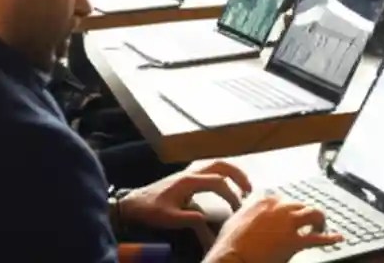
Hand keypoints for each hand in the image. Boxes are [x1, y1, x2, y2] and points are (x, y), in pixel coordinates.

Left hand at [118, 161, 252, 229]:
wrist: (133, 204)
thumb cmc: (150, 211)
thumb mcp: (169, 218)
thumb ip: (189, 219)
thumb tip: (208, 221)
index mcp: (189, 181)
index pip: (219, 182)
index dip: (232, 195)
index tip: (237, 209)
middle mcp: (191, 172)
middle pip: (221, 164)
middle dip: (238, 175)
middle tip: (249, 189)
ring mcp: (188, 172)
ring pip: (216, 163)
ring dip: (231, 171)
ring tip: (242, 185)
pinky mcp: (186, 176)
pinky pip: (209, 168)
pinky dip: (222, 172)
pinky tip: (225, 184)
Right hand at [205, 195, 341, 262]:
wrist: (230, 260)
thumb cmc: (229, 245)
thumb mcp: (235, 220)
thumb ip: (247, 211)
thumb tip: (249, 213)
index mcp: (264, 201)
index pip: (284, 199)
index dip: (289, 209)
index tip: (291, 215)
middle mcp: (278, 207)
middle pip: (300, 205)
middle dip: (305, 214)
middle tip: (308, 223)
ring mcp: (287, 223)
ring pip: (313, 213)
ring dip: (319, 220)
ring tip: (322, 227)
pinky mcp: (294, 241)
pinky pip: (317, 238)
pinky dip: (330, 238)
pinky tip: (337, 238)